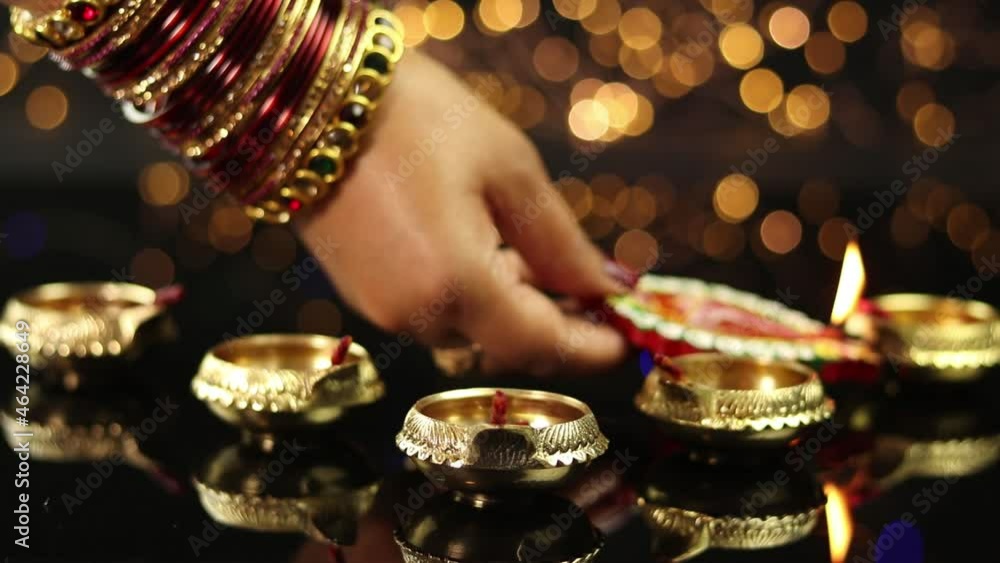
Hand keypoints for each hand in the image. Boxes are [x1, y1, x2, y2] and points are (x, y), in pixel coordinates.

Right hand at [296, 51, 627, 374]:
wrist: (309, 99)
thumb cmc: (415, 118)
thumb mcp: (508, 170)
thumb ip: (561, 243)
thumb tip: (605, 288)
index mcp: (456, 286)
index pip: (540, 344)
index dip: (588, 348)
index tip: (624, 339)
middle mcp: (414, 315)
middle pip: (505, 344)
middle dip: (553, 321)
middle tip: (590, 285)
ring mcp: (381, 310)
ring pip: (470, 330)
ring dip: (512, 306)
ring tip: (535, 256)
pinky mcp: (362, 294)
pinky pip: (435, 312)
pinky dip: (471, 295)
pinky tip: (486, 250)